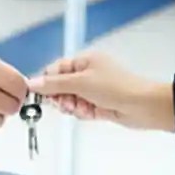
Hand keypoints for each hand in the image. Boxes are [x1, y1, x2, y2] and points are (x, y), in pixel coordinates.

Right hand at [27, 51, 174, 131]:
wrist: (143, 106)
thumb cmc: (116, 88)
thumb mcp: (81, 82)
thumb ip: (54, 84)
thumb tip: (31, 82)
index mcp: (85, 60)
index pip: (56, 69)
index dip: (47, 82)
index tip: (42, 95)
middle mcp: (89, 73)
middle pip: (61, 86)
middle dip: (61, 97)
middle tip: (68, 103)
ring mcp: (94, 90)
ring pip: (70, 100)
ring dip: (73, 106)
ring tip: (83, 109)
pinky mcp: (99, 105)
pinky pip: (81, 110)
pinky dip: (83, 113)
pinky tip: (91, 114)